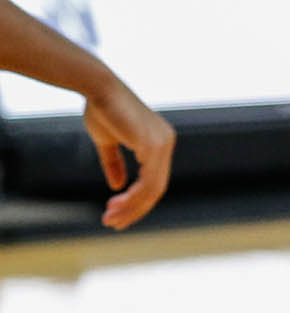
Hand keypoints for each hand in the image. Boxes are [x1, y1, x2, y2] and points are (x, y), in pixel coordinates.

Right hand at [82, 77, 174, 228]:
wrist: (99, 90)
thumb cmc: (103, 111)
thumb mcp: (108, 143)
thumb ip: (114, 164)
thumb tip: (117, 186)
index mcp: (159, 142)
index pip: (154, 180)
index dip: (137, 201)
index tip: (115, 213)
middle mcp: (166, 143)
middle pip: (156, 188)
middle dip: (134, 209)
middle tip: (112, 222)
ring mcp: (162, 143)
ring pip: (153, 189)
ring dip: (131, 207)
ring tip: (110, 217)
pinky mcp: (153, 144)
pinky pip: (148, 180)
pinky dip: (134, 197)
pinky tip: (117, 204)